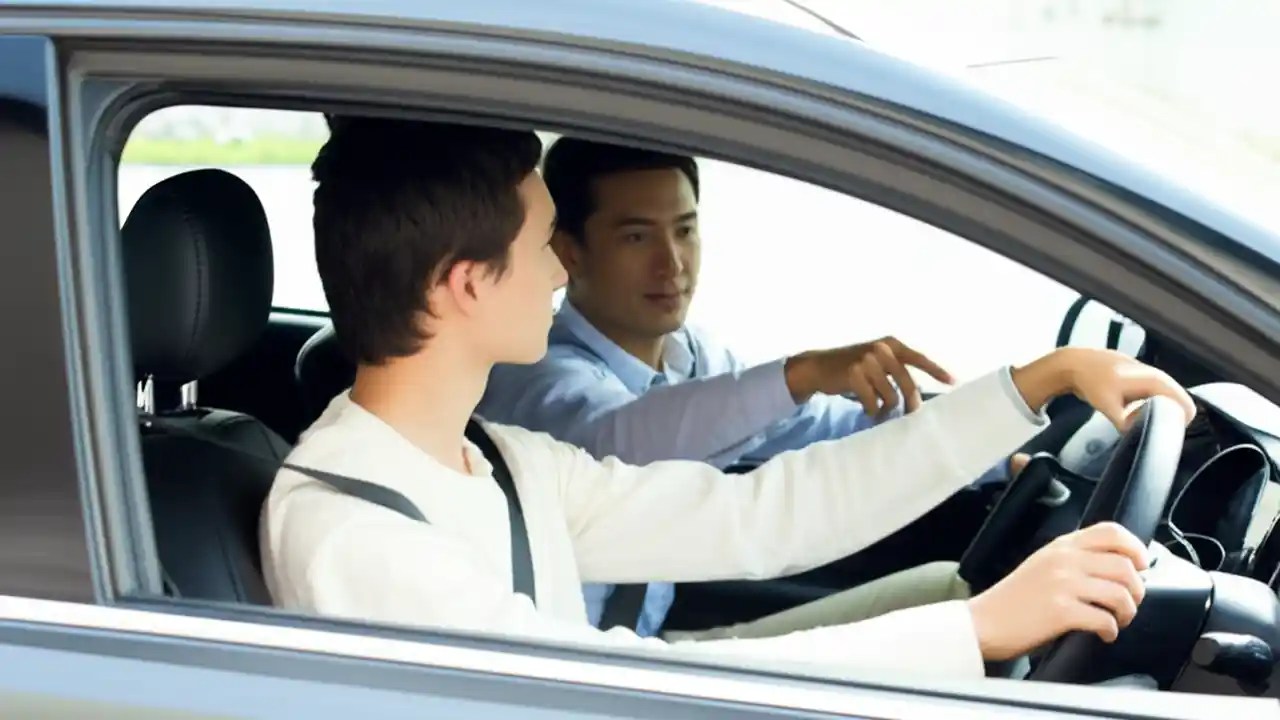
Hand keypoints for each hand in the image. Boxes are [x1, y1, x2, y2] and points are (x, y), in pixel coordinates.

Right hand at [783, 337, 954, 416]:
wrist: (817, 367)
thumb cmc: (850, 367)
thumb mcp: (874, 360)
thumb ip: (894, 370)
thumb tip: (916, 396)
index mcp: (890, 344)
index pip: (918, 358)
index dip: (937, 371)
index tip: (953, 382)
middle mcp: (881, 349)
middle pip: (907, 384)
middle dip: (910, 404)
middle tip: (910, 417)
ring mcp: (867, 361)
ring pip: (890, 396)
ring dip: (886, 409)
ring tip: (878, 413)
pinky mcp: (854, 375)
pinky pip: (873, 402)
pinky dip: (871, 411)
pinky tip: (867, 411)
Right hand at [967, 522, 1149, 660]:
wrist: (984, 622)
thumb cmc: (1013, 599)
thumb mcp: (1042, 564)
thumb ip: (1074, 559)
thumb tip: (1117, 568)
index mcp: (1061, 546)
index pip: (1111, 531)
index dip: (1136, 548)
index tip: (1142, 565)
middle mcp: (1064, 560)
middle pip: (1125, 565)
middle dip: (1137, 589)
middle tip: (1130, 603)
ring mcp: (1062, 585)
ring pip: (1120, 593)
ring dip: (1128, 612)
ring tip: (1118, 620)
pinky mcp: (1061, 612)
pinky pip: (1105, 620)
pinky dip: (1111, 631)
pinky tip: (1103, 634)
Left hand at [1010, 348, 1195, 429]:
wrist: (1076, 364)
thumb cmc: (1092, 381)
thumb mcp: (1107, 404)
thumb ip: (1125, 422)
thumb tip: (1137, 434)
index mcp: (1157, 381)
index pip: (1186, 407)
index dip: (1177, 424)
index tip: (1158, 432)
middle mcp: (1160, 377)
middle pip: (1178, 406)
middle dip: (1167, 420)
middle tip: (1145, 428)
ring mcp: (1152, 377)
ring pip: (1166, 403)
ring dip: (1157, 415)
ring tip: (1135, 420)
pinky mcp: (1143, 381)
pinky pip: (1155, 399)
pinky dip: (1149, 409)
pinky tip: (1130, 413)